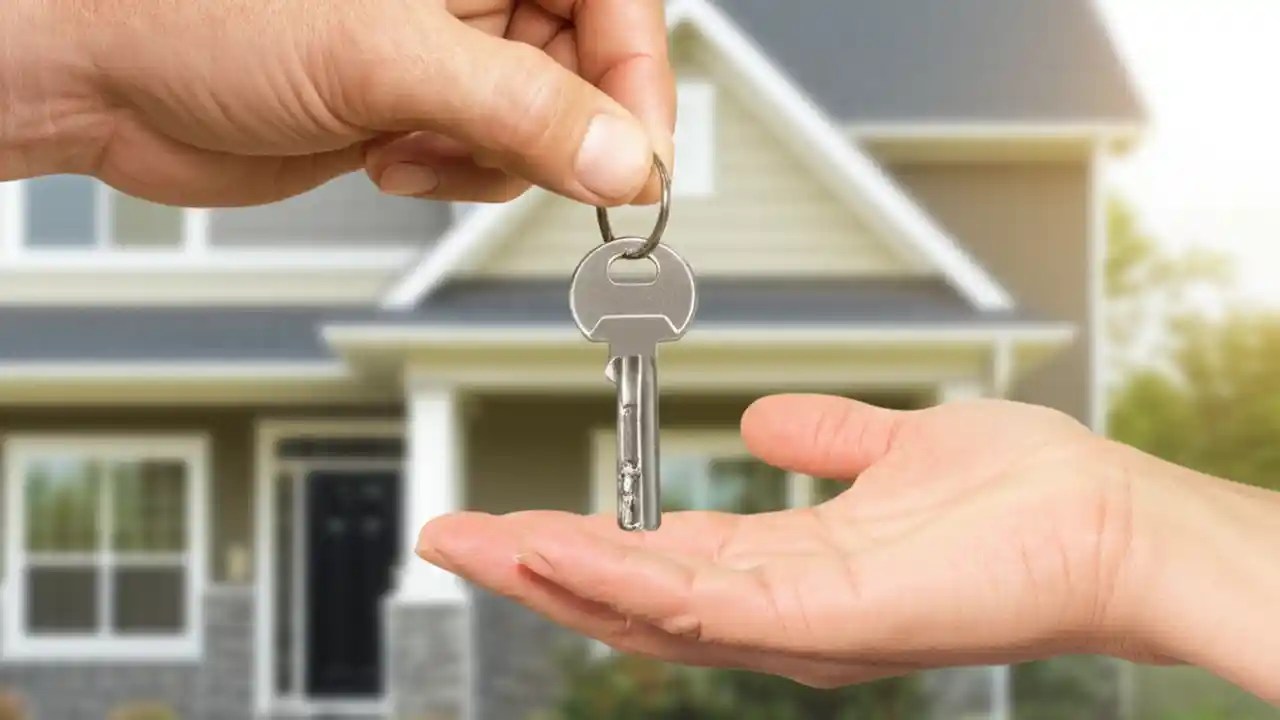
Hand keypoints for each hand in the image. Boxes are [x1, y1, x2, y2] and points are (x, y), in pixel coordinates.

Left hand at [5, 0, 672, 205]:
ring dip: (488, 159)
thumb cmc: (202, 13)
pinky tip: (386, 155)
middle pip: (586, 68)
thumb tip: (625, 158)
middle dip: (552, 131)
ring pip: (541, 124)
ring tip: (412, 142)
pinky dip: (450, 175)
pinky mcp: (419, 104)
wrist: (104, 76)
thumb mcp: (385, 57)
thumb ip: (522, 109)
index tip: (637, 158)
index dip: (637, 79)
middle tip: (505, 156)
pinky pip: (487, 156)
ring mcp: (447, 47)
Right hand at [418, 395, 1279, 700]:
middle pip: (630, 595)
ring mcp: (797, 625)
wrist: (1104, 521)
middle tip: (451, 538)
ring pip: (646, 608)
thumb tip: (764, 419)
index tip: (513, 517)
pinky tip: (562, 547)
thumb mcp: (891, 448)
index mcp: (786, 565)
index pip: (657, 560)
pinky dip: (624, 579)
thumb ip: (824, 437)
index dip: (580, 542)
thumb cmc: (1019, 496)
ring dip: (555, 576)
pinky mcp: (825, 623)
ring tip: (478, 544)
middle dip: (535, 568)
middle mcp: (778, 609)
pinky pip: (704, 606)